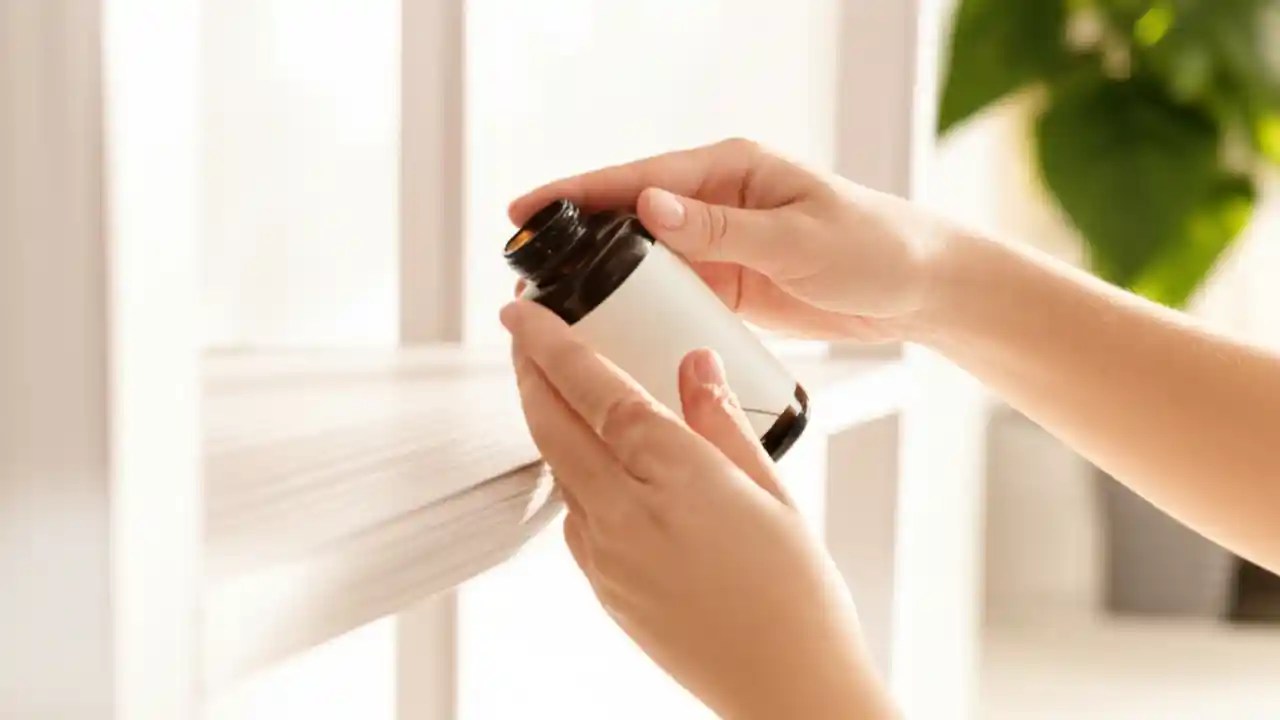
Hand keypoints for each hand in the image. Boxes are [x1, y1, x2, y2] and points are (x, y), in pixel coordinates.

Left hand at [502, 300, 894, 719]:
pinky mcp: (602, 587)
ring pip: (559, 469)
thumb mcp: (772, 492)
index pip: (593, 390)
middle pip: (552, 426)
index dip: (550, 345)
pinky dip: (575, 475)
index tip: (520, 311)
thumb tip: (694, 365)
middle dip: (528, 374)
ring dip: (550, 423)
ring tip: (565, 391)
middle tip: (522, 337)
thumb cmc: (796, 594)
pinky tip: (601, 465)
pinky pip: (574, 514)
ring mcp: (606, 556)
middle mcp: (625, 514)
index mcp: (674, 476)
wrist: (784, 686)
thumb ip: (722, 422)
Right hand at [510, 138, 959, 342]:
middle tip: (525, 272)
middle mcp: (717, 204)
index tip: (527, 210)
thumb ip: (723, 227)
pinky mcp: (731, 288)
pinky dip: (643, 313)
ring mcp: (720, 248)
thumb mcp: (797, 236)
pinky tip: (614, 333)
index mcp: (730, 171)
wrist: (920, 289)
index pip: (639, 179)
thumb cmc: (875, 244)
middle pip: (629, 220)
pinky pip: (673, 298)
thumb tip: (651, 205)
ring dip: (603, 283)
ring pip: (644, 264)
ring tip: (555, 310)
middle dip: (576, 242)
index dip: (578, 194)